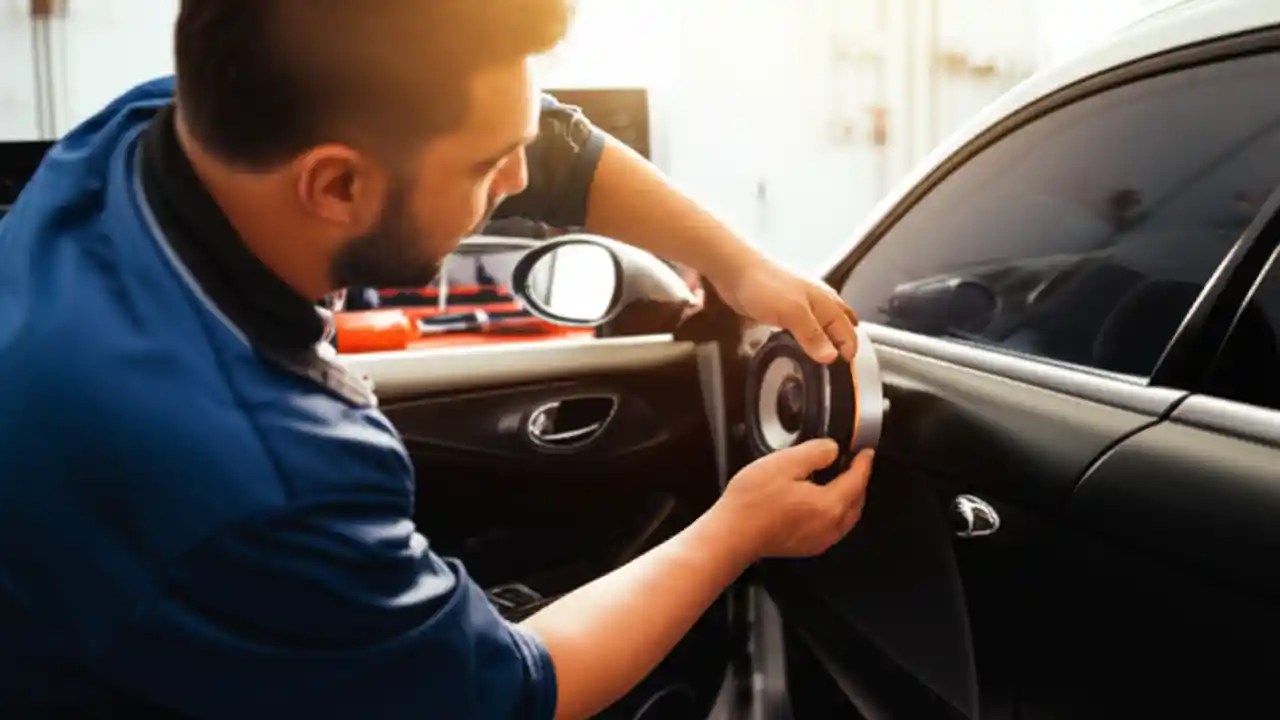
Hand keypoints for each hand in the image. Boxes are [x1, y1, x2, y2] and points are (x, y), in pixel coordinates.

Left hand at [710, 256, 858, 363]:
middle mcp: (819, 302)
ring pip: (824, 324)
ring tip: (826, 359)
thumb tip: (832, 357)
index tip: (847, 370)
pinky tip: (802, 345)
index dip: (849, 350)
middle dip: (845, 342)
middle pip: (841, 324)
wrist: (735, 271)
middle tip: (842, 365)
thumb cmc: (766, 287)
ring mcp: (802, 304)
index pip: (847, 331)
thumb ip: (813, 335)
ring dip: (828, 339)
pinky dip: (809, 336)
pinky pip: (805, 325)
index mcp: (826, 302)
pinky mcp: (785, 308)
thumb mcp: (793, 313)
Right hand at [713, 440, 874, 558]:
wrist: (732, 534)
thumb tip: (832, 449)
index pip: (858, 480)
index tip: (866, 453)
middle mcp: (829, 527)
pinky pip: (833, 528)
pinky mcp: (806, 547)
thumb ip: (815, 452)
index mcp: (829, 505)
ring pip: (846, 517)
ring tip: (841, 481)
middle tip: (855, 465)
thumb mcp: (784, 463)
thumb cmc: (752, 503)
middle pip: (857, 502)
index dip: (864, 463)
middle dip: (859, 481)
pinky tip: (821, 503)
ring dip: (849, 498)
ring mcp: (818, 540)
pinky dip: (835, 512)